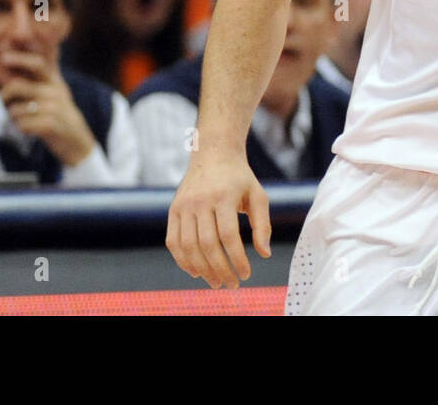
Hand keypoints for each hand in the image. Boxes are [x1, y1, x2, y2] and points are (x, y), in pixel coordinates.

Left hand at [0, 51, 96, 165]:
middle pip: (16, 85)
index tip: (3, 58)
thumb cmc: (58, 113)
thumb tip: (30, 52)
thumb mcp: (55, 90)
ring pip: (15, 109)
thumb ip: (42, 73)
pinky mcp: (50, 125)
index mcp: (54, 81)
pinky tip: (29, 129)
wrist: (76, 140)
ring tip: (23, 120)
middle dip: (4, 96)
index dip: (20, 59)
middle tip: (4, 103)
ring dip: (13, 117)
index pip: (38, 63)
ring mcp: (54, 108)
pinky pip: (22, 125)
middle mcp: (55, 91)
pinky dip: (21, 128)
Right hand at [167, 148, 271, 288]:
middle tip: (231, 284)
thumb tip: (265, 254)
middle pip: (207, 244)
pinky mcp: (173, 210)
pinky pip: (173, 241)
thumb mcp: (258, 195)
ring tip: (216, 282)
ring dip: (202, 269)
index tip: (246, 274)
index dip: (237, 259)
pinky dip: (183, 260)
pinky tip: (196, 272)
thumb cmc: (240, 178)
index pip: (228, 236)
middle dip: (220, 269)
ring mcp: (184, 205)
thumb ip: (263, 225)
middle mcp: (200, 200)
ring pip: (188, 246)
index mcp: (224, 196)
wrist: (214, 153)